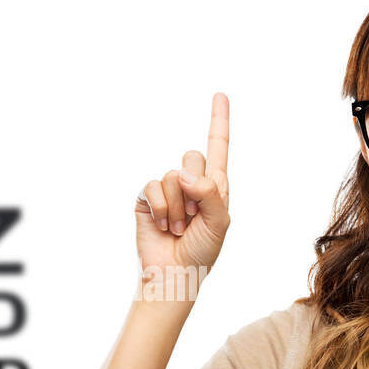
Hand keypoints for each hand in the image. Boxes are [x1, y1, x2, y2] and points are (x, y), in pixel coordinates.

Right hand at [135, 93, 230, 281]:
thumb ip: (210, 193)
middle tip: (194, 217)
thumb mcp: (219, 222)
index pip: (218, 146)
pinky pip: (154, 186)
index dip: (218, 120)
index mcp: (215, 185)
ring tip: (179, 228)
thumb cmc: (202, 251)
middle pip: (193, 157)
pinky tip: (164, 226)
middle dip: (195, 188)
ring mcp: (168, 189)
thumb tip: (183, 174)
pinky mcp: (148, 198)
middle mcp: (191, 182)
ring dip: (178, 207)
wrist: (175, 273)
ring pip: (173, 175)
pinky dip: (162, 209)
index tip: (220, 95)